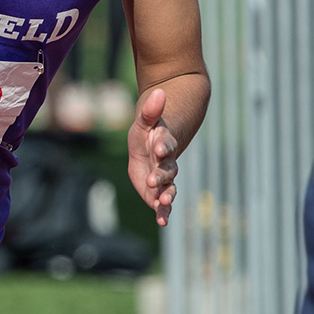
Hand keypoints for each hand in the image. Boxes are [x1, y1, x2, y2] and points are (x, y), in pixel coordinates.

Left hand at [126, 87, 178, 226]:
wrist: (154, 147)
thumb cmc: (148, 133)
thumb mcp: (144, 121)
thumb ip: (150, 110)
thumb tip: (157, 91)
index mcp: (164, 143)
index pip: (166, 143)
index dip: (164, 145)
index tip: (159, 148)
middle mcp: (168, 162)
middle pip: (167, 169)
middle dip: (162, 176)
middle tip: (155, 182)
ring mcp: (165, 178)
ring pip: (169, 188)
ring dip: (167, 196)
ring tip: (163, 203)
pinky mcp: (159, 191)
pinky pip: (163, 203)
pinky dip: (164, 212)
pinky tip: (162, 222)